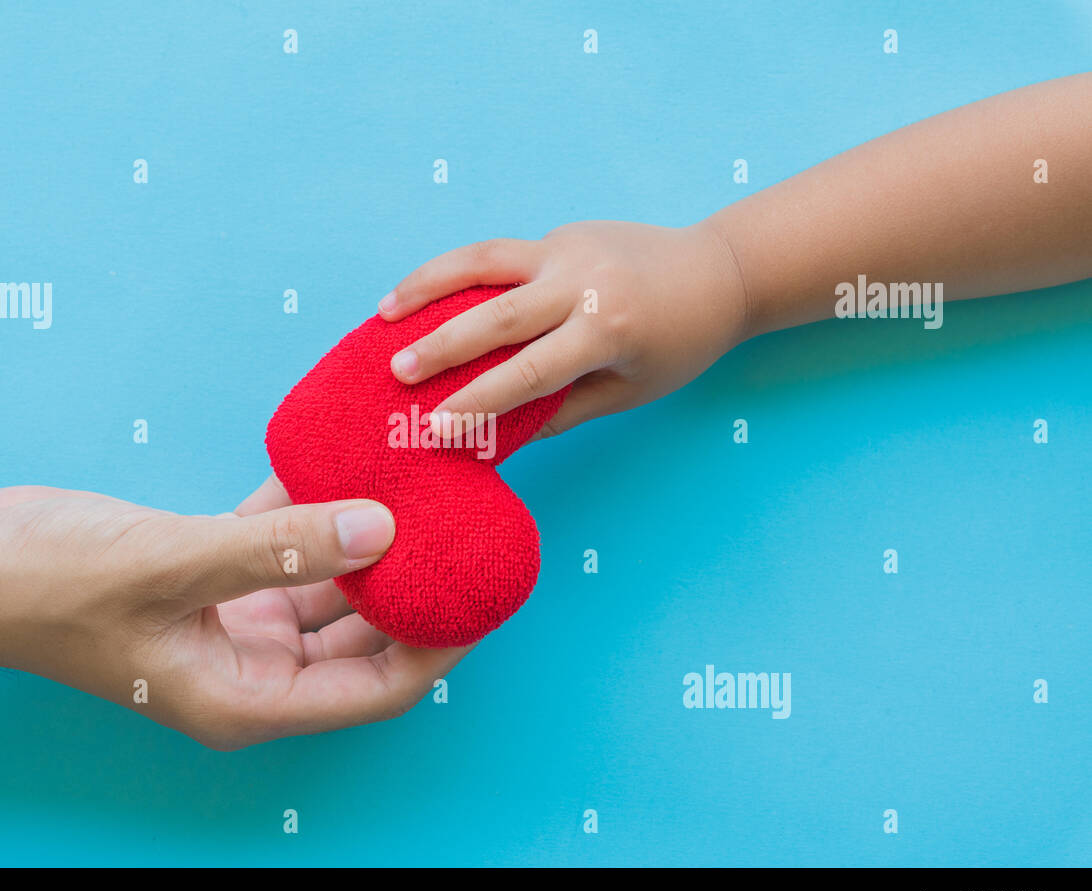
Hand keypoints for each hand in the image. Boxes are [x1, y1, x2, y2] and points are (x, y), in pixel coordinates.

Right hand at [0, 478, 469, 749]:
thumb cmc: (51, 587)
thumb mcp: (175, 564)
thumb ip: (285, 548)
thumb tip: (384, 527)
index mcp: (251, 696)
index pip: (380, 687)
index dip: (441, 645)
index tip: (485, 589)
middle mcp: (251, 665)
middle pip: (365, 636)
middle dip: (414, 585)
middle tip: (466, 528)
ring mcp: (231, 618)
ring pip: (329, 583)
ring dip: (368, 539)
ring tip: (422, 486)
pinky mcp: (210, 573)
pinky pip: (284, 544)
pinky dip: (314, 509)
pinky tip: (347, 462)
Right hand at [378, 220, 748, 438]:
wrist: (721, 271)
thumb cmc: (679, 344)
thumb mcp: (629, 390)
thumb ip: (563, 409)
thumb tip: (501, 439)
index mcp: (608, 331)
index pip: (530, 373)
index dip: (479, 403)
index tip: (435, 429)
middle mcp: (584, 283)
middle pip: (496, 315)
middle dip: (441, 346)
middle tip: (395, 372)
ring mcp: (568, 250)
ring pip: (483, 262)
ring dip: (429, 285)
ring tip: (384, 312)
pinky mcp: (559, 236)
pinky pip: (497, 254)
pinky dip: (454, 270)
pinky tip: (420, 292)